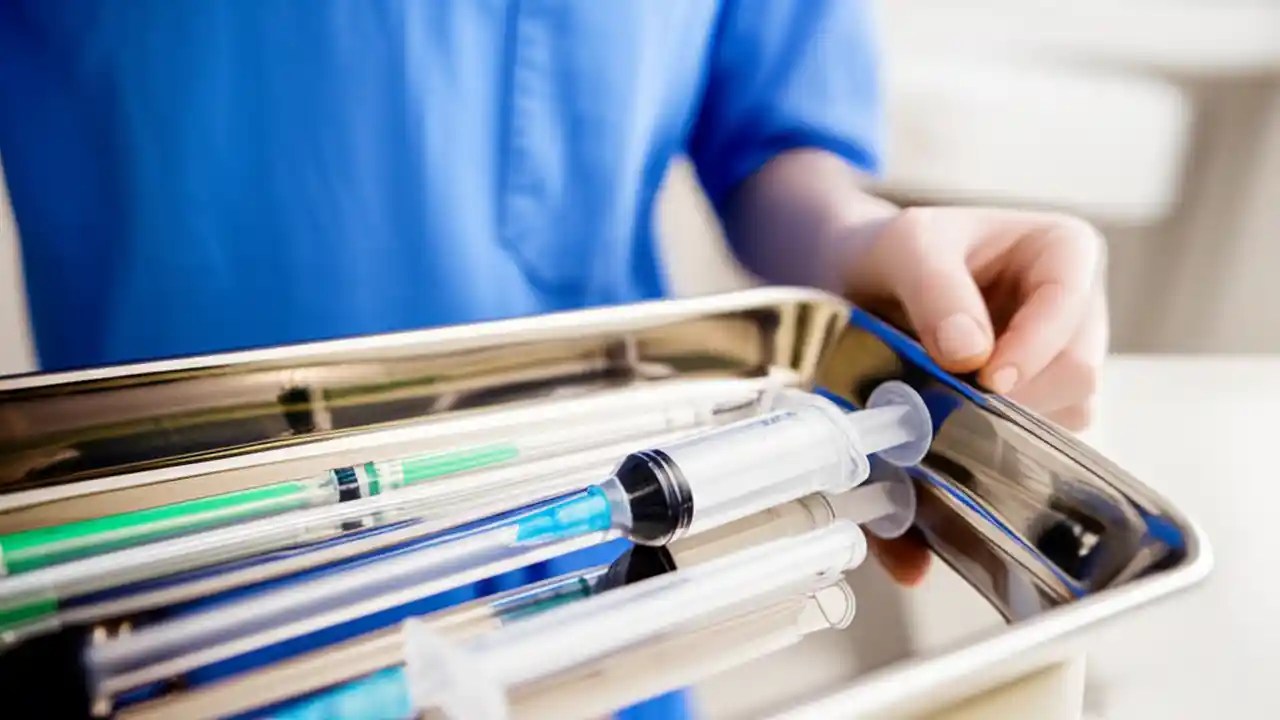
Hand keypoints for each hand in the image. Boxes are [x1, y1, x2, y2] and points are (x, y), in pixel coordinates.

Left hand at [847, 206, 1108, 428]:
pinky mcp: (1048, 396)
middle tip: (949, 398)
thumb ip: (935, 290)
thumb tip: (970, 355)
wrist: (875, 278)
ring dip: (1005, 418)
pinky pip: (1044, 433)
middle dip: (1015, 393)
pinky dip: (1001, 435)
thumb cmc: (901, 250)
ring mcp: (1067, 354)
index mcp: (1065, 249)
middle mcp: (1080, 304)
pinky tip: (955, 413)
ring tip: (944, 397)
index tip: (986, 379)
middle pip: (1076, 369)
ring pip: (1067, 408)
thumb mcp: (905, 248)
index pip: (1069, 307)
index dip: (1031, 349)